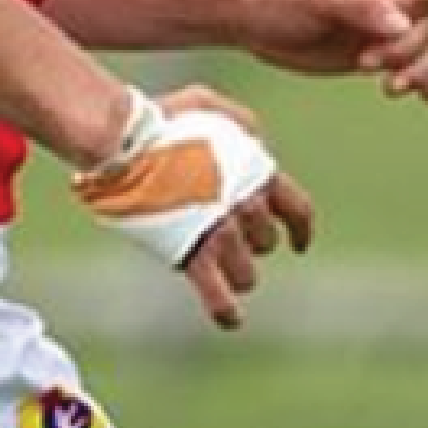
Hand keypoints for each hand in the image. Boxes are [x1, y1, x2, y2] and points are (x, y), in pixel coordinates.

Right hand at [71, 83, 318, 328]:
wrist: (127, 142)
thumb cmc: (162, 119)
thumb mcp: (211, 106)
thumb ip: (240, 125)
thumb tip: (254, 142)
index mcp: (258, 172)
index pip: (297, 210)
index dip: (300, 230)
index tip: (299, 244)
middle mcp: (247, 206)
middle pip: (265, 243)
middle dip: (252, 244)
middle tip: (227, 238)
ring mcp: (221, 232)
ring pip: (247, 272)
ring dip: (238, 274)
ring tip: (223, 271)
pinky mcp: (192, 254)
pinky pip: (217, 295)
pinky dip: (225, 311)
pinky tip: (232, 321)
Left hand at [241, 0, 427, 100]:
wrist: (250, 19)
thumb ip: (360, 8)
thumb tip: (402, 25)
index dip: (408, 17)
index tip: (380, 37)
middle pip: (427, 23)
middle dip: (405, 49)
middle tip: (366, 65)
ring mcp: (387, 24)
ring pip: (425, 47)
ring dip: (416, 69)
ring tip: (391, 88)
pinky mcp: (379, 50)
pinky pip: (413, 64)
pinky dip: (423, 78)